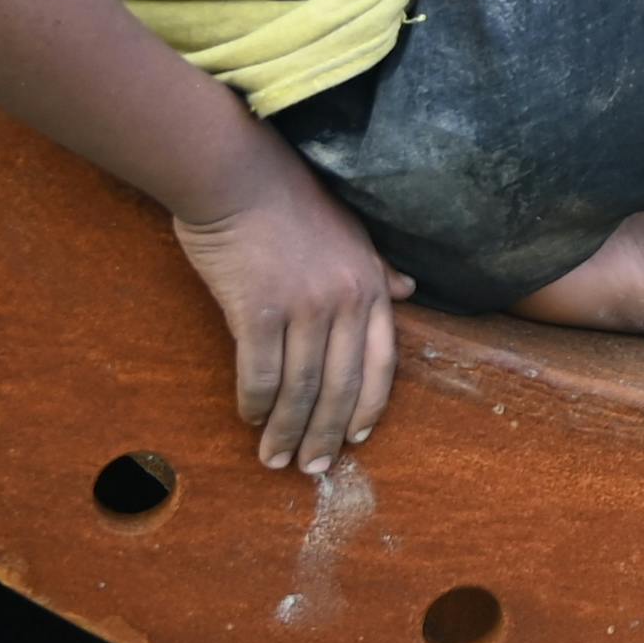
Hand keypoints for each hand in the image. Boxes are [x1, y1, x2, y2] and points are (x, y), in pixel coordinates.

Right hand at [172, 161, 407, 474]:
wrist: (237, 175)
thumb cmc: (289, 200)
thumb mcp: (351, 231)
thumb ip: (376, 269)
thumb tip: (406, 289)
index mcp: (369, 285)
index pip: (382, 363)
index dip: (370, 407)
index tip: (358, 439)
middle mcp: (344, 301)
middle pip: (342, 387)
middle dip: (327, 435)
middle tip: (312, 468)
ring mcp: (303, 306)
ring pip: (302, 389)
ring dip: (287, 431)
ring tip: (274, 459)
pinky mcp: (258, 310)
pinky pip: (260, 374)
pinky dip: (255, 404)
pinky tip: (249, 418)